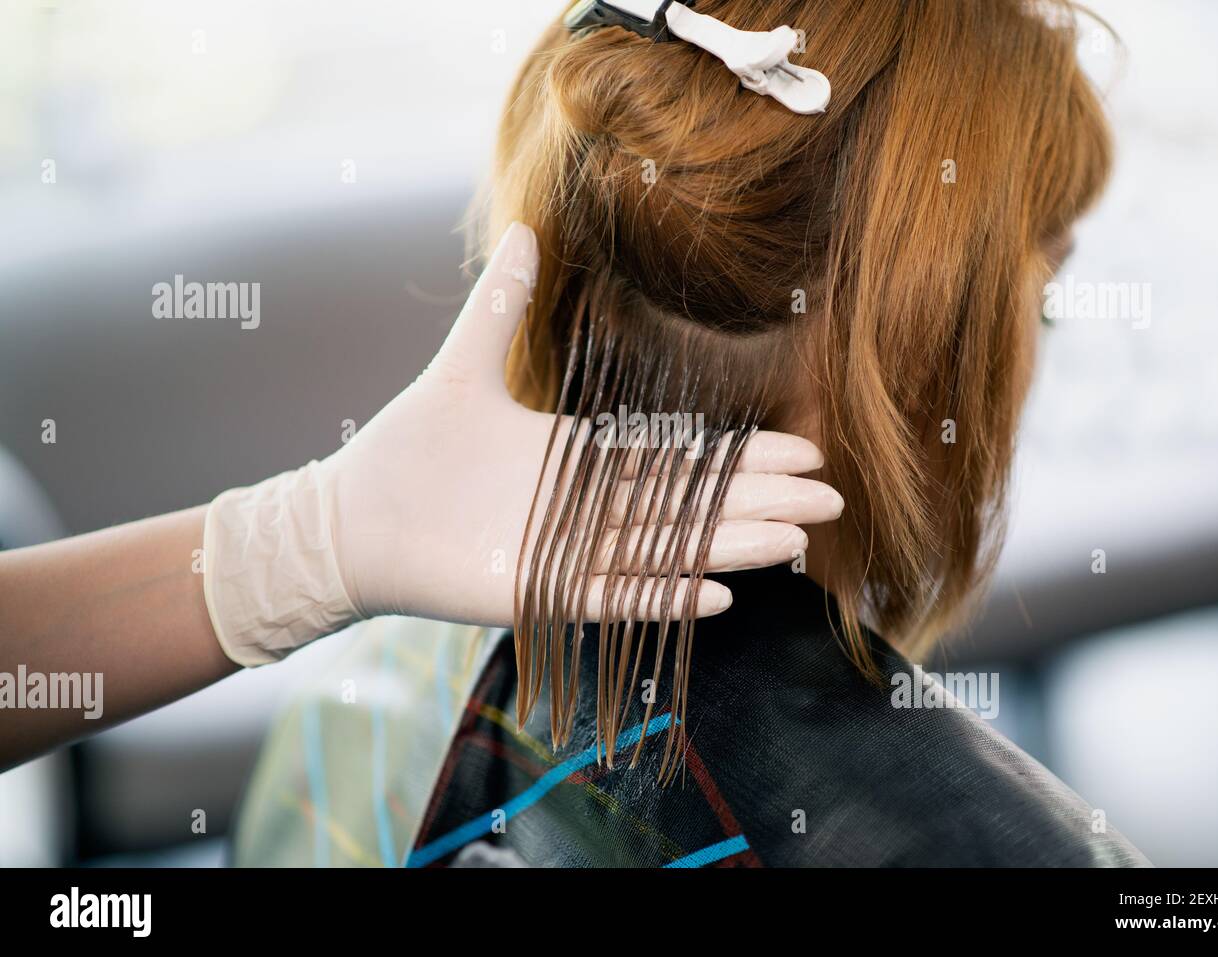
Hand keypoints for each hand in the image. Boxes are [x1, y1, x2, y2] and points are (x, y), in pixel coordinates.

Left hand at [203, 222, 842, 664]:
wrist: (352, 519)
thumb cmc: (409, 448)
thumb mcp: (464, 366)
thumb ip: (503, 305)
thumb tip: (527, 229)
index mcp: (581, 459)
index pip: (680, 459)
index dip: (742, 458)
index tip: (801, 450)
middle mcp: (587, 509)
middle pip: (692, 506)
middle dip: (761, 503)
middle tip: (831, 503)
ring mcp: (568, 553)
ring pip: (668, 550)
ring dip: (731, 547)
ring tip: (795, 544)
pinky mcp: (541, 591)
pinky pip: (616, 597)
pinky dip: (664, 597)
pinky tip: (719, 596)